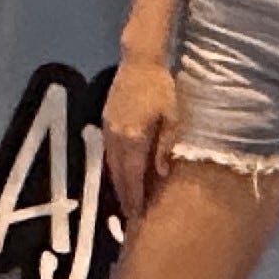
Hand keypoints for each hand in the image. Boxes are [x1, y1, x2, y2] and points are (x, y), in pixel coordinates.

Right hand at [103, 55, 179, 221]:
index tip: (138, 216)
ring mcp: (107, 130)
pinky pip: (108, 153)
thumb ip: (165, 147)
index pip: (132, 176)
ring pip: (110, 165)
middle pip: (118, 175)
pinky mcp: (105, 123)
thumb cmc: (162, 88)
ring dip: (118, 184)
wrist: (139, 62)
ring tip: (126, 201)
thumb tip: (161, 175)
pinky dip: (114, 168)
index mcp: (133, 138)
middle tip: (131, 217)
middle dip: (124, 197)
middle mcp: (116, 138)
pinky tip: (121, 175)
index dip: (134, 197)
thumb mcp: (173, 117)